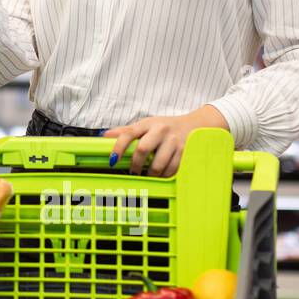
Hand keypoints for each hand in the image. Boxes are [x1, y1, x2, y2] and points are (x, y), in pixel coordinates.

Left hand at [104, 106, 229, 176]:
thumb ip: (126, 131)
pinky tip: (160, 174)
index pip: (128, 133)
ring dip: (150, 173)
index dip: (118, 147)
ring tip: (147, 174)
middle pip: (143, 149)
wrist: (193, 125)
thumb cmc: (164, 127)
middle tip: (133, 171)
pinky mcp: (184, 152)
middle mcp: (160, 131)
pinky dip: (164, 175)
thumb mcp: (145, 125)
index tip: (112, 160)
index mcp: (147, 123)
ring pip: (158, 163)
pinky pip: (171, 169)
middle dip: (135, 164)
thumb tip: (105, 136)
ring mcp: (174, 141)